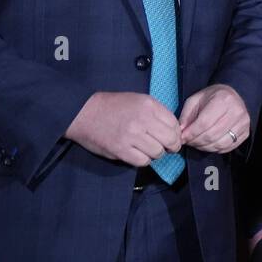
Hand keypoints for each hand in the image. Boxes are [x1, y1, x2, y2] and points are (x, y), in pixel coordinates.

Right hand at [65, 91, 182, 166]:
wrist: (84, 112)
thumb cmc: (113, 106)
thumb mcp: (138, 100)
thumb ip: (157, 113)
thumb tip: (174, 130)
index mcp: (149, 105)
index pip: (174, 124)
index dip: (176, 133)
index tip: (171, 137)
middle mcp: (143, 120)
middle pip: (170, 140)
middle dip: (171, 146)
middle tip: (165, 147)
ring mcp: (131, 136)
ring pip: (158, 153)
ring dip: (155, 153)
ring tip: (147, 149)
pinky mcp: (120, 150)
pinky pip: (142, 161)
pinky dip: (143, 160)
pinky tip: (137, 153)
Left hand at [179, 83, 249, 152]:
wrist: (233, 95)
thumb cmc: (212, 97)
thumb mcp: (195, 100)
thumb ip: (186, 115)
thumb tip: (181, 132)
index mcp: (223, 99)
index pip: (204, 123)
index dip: (191, 133)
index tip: (182, 137)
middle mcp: (236, 111)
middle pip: (212, 135)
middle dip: (196, 142)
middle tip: (188, 141)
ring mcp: (243, 123)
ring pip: (220, 143)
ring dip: (204, 147)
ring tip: (197, 143)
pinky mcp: (246, 132)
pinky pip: (228, 147)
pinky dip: (215, 149)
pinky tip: (208, 144)